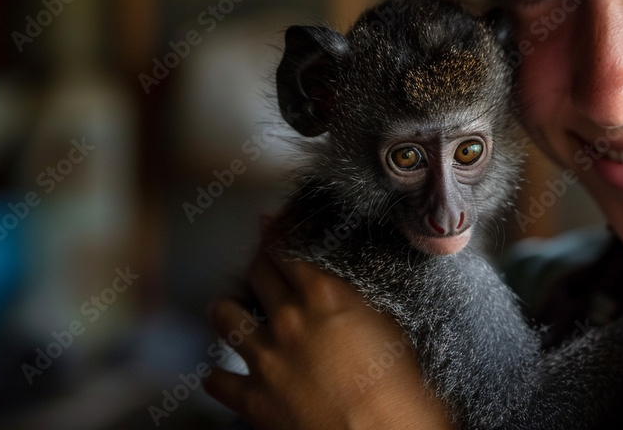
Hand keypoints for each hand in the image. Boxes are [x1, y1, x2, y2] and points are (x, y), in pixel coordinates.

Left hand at [205, 234, 453, 428]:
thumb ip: (366, 299)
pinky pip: (216, 379)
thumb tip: (359, 282)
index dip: (277, 230)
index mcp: (326, 296)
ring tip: (234, 311)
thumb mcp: (396, 327)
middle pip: (257, 271)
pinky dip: (220, 376)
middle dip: (260, 262)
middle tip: (265, 263)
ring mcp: (265, 360)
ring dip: (228, 309)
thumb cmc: (406, 390)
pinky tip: (227, 374)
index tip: (272, 222)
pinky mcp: (251, 401)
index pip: (288, 245)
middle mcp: (289, 319)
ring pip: (224, 315)